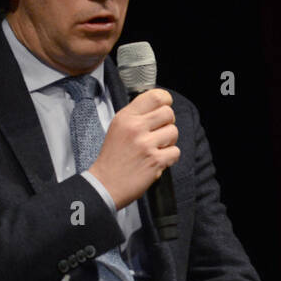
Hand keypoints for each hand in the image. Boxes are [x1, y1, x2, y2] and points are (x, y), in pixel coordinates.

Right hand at [88, 88, 179, 207]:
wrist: (105, 184)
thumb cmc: (113, 158)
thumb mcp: (118, 128)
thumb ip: (137, 116)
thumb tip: (160, 106)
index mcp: (126, 117)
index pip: (155, 96)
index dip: (165, 101)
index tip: (165, 108)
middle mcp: (135, 128)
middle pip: (169, 113)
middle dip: (168, 123)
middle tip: (158, 134)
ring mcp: (146, 144)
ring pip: (174, 132)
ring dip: (168, 142)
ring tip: (155, 149)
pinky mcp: (155, 161)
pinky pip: (175, 152)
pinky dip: (169, 158)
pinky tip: (157, 161)